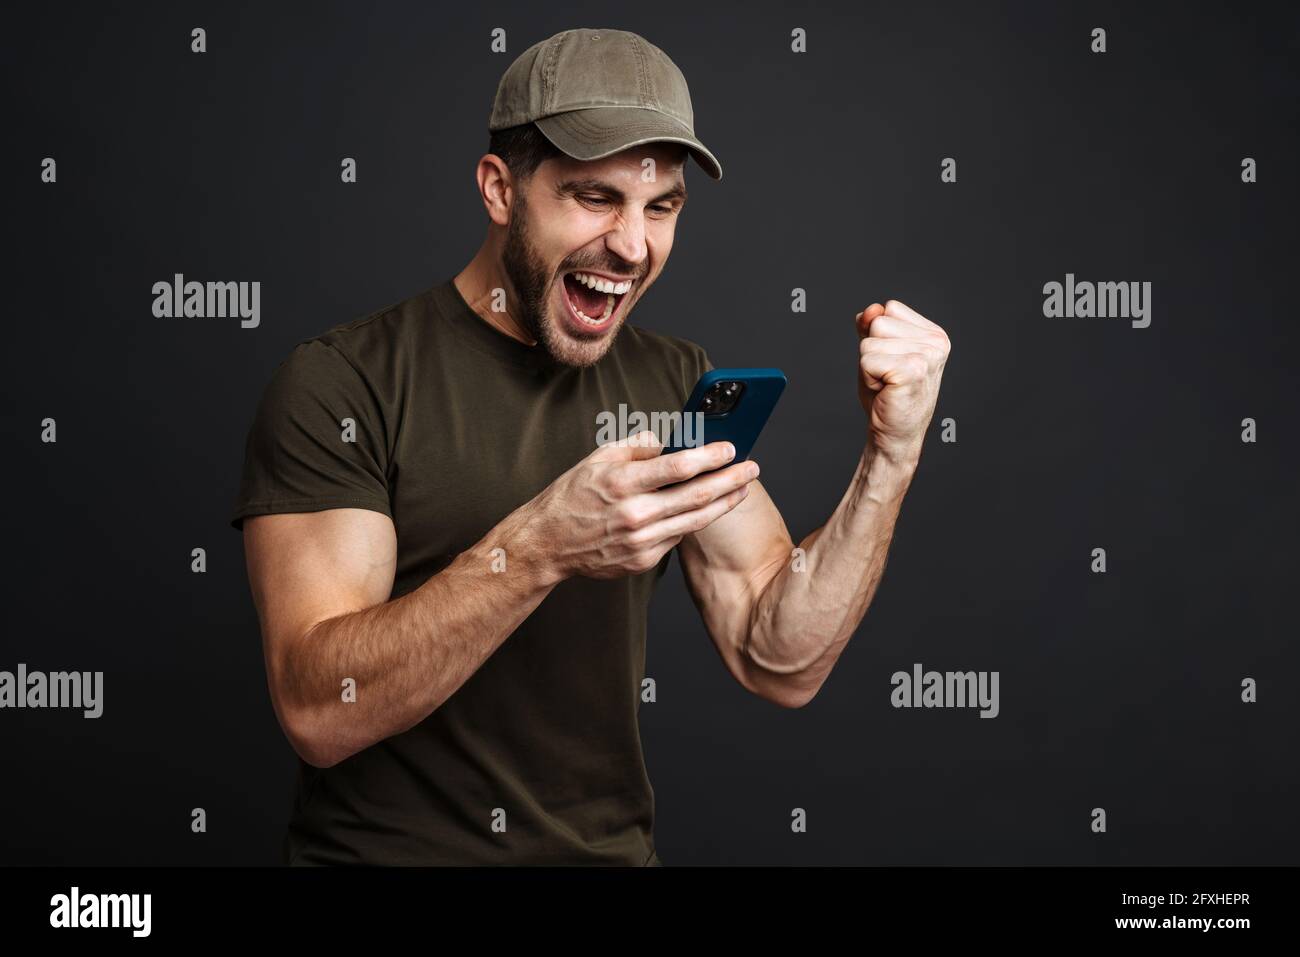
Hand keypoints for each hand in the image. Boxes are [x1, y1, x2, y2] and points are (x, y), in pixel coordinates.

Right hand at [522, 431, 758, 581]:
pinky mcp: (642, 560)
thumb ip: (636, 445)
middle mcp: (634, 514)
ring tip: (742, 488)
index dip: (710, 456)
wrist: (548, 543)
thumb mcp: (597, 459)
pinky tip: (707, 509)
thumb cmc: (572, 497)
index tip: (731, 447)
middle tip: (753, 468)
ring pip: (694, 520)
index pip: (678, 466)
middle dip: (731, 480)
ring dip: (724, 503)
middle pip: (696, 495)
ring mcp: (640, 541)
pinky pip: (676, 538)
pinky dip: (693, 521)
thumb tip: (671, 439)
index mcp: (622, 482)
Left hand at [855, 299, 950, 465]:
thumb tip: (871, 309)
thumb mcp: (877, 352)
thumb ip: (871, 326)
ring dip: (869, 366)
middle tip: (887, 377)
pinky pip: (867, 360)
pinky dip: (868, 377)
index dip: (879, 336)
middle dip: (872, 351)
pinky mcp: (913, 370)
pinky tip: (885, 390)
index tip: (891, 362)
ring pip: (870, 342)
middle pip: (878, 323)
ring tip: (887, 384)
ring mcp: (927, 355)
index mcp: (933, 334)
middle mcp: (936, 342)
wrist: (895, 434)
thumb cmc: (887, 394)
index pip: (889, 309)